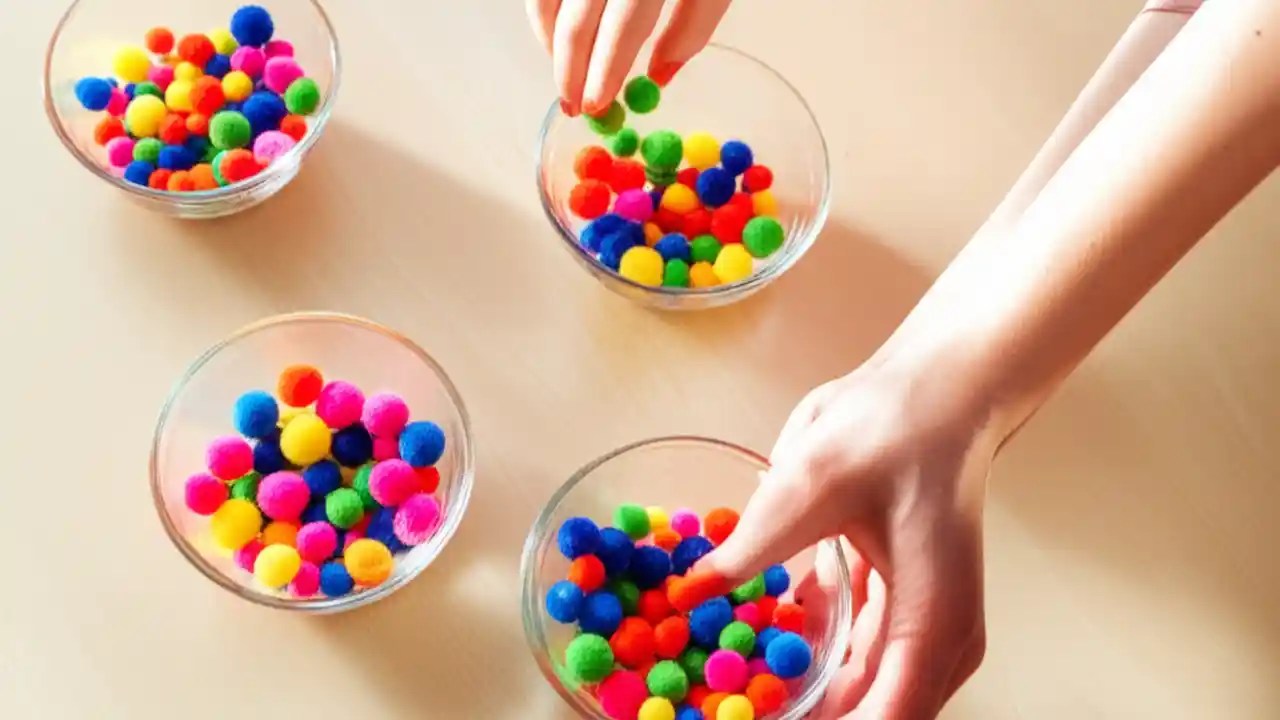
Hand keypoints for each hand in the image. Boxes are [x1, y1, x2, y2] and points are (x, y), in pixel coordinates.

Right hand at [526, 0, 731, 115]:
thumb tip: (658, 75)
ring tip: (564, 72)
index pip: (625, 24)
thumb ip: (693, 23)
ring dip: (551, 40)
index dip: (607, 69)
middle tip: (571, 105)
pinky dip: (543, 9)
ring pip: (549, 0)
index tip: (596, 104)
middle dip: (569, 68)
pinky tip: (556, 30)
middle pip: (580, 18)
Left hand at [698, 358, 994, 718]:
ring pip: (854, 693)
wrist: (935, 392)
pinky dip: (803, 658)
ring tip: (733, 690)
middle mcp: (935, 642)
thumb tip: (688, 593)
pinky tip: (755, 647)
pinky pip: (848, 656)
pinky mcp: (897, 608)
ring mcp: (920, 628)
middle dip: (796, 715)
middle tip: (725, 708)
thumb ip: (751, 548)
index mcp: (930, 625)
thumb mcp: (811, 485)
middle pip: (867, 716)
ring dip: (796, 692)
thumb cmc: (896, 431)